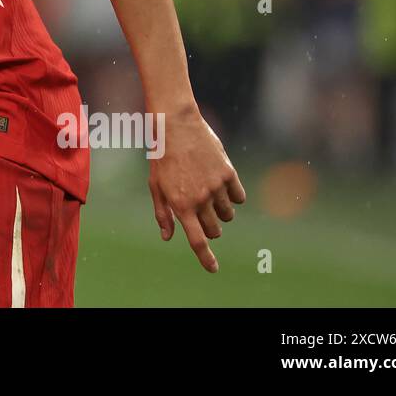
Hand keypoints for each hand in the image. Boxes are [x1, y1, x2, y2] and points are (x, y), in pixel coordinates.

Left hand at [147, 108, 245, 271]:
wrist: (175, 125)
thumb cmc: (161, 156)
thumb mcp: (155, 186)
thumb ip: (163, 213)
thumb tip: (167, 237)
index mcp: (181, 205)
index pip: (197, 241)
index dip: (206, 258)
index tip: (213, 269)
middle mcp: (200, 199)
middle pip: (214, 230)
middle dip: (209, 228)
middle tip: (200, 213)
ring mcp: (216, 187)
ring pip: (227, 215)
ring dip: (220, 212)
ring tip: (208, 194)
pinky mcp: (229, 173)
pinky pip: (239, 197)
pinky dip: (234, 197)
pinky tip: (222, 185)